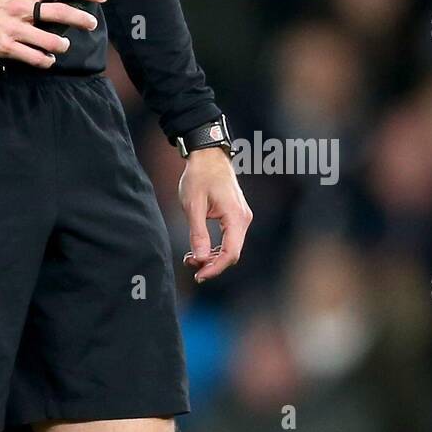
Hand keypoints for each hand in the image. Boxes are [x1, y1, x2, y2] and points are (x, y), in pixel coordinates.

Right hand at [0, 0, 106, 67]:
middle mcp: (22, 7)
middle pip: (62, 12)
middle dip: (82, 19)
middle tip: (90, 23)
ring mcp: (14, 28)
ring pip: (50, 41)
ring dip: (62, 45)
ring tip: (62, 46)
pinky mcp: (6, 46)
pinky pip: (34, 57)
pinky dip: (46, 61)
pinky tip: (48, 59)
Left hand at [178, 147, 251, 281]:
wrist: (208, 155)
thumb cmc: (199, 176)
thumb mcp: (193, 205)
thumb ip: (197, 233)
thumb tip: (199, 259)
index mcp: (235, 216)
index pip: (230, 253)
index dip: (215, 268)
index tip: (198, 276)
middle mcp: (243, 218)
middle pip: (232, 253)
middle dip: (211, 263)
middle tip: (188, 265)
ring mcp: (241, 217)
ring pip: (230, 247)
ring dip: (212, 256)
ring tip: (190, 257)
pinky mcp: (236, 215)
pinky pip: (229, 238)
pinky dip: (215, 247)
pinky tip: (199, 249)